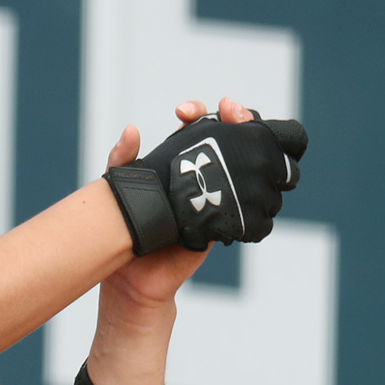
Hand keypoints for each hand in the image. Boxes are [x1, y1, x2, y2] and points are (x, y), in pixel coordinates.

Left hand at [103, 96, 306, 254]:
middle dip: (240, 118)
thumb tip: (132, 130)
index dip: (198, 113)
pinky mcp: (233, 219)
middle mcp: (208, 172)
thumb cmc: (126, 229)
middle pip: (237, 136)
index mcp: (182, 159)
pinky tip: (252, 174)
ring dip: (257, 144)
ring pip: (255, 161)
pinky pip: (260, 197)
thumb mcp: (121, 189)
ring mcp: (224, 194)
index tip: (184, 112)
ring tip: (245, 140)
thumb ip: (121, 160)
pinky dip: (263, 181)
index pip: (200, 125)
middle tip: (231, 112)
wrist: (136, 272)